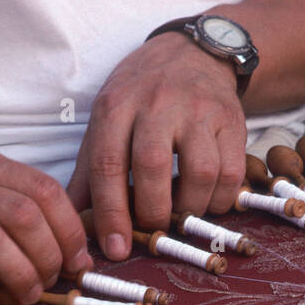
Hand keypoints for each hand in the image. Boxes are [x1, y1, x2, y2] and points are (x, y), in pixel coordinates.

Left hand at [66, 31, 247, 259]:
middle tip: (153, 229)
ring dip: (191, 208)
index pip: (108, 164)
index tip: (115, 250)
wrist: (193, 54)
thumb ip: (90, 170)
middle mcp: (157, 103)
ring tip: (182, 213)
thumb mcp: (108, 120)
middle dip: (153, 212)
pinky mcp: (232, 120)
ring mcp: (199, 110)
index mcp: (117, 105)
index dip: (111, 213)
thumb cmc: (143, 96)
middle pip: (152, 167)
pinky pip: (231, 172)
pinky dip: (221, 200)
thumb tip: (72, 219)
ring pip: (200, 172)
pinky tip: (208, 201)